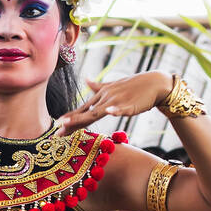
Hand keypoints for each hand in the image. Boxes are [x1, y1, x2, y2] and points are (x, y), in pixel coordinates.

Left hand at [55, 72, 171, 137]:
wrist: (154, 83)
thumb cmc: (134, 87)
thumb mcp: (113, 86)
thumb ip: (98, 86)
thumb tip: (87, 79)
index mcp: (102, 96)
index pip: (83, 109)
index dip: (70, 118)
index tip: (57, 126)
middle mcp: (106, 98)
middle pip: (86, 112)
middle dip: (70, 122)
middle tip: (57, 131)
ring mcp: (117, 100)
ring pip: (97, 112)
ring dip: (82, 118)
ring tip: (69, 123)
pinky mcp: (130, 104)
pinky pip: (122, 108)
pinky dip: (116, 110)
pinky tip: (110, 112)